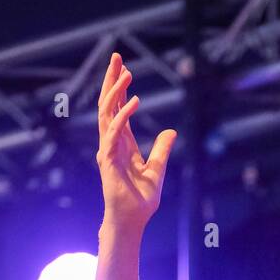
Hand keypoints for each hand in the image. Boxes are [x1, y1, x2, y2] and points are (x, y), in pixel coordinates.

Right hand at [96, 52, 176, 232]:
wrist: (131, 222)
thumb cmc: (140, 202)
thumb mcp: (157, 171)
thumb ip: (161, 150)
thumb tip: (171, 132)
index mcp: (123, 144)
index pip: (118, 109)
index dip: (120, 88)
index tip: (124, 68)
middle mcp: (112, 143)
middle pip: (109, 104)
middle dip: (112, 80)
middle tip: (116, 57)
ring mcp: (108, 150)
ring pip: (108, 113)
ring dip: (116, 91)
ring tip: (126, 72)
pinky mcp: (109, 160)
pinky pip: (115, 132)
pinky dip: (123, 116)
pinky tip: (134, 101)